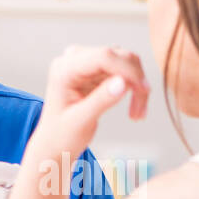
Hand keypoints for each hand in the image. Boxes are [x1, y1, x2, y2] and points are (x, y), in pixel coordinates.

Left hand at [33, 45, 149, 155]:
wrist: (54, 143)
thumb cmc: (61, 135)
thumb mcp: (80, 122)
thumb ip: (101, 100)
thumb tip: (124, 82)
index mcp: (65, 68)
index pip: (103, 56)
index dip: (127, 69)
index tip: (143, 90)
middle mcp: (75, 59)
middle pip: (118, 55)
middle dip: (135, 80)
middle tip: (141, 111)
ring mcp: (87, 63)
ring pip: (126, 62)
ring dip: (137, 85)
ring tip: (137, 114)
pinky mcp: (97, 71)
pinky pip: (124, 71)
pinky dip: (134, 88)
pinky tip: (134, 109)